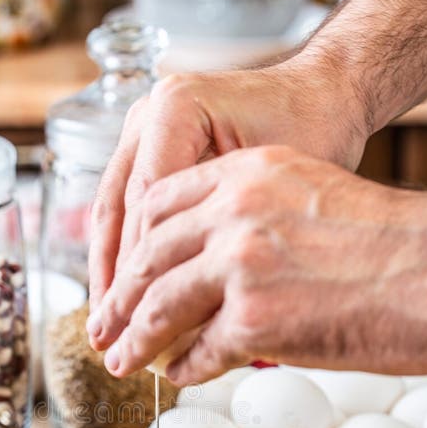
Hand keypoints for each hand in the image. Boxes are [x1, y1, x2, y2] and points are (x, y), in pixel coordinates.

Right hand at [87, 60, 367, 310]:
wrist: (322, 96)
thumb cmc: (314, 131)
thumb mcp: (273, 186)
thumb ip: (225, 232)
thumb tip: (189, 304)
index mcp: (176, 109)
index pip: (146, 205)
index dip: (138, 270)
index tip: (137, 321)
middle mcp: (149, 113)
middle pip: (117, 208)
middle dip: (112, 278)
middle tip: (106, 331)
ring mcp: (143, 128)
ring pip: (111, 210)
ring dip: (107, 270)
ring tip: (104, 322)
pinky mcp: (148, 148)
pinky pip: (126, 206)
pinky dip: (123, 252)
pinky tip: (124, 295)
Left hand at [88, 145, 426, 383]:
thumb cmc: (389, 243)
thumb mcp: (310, 199)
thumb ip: (253, 218)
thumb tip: (213, 261)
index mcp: (248, 175)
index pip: (161, 203)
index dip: (132, 244)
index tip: (122, 270)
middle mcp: (236, 211)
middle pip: (148, 256)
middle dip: (119, 296)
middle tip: (103, 324)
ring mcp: (241, 265)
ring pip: (160, 305)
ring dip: (135, 338)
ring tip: (118, 359)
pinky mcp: (254, 319)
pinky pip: (199, 350)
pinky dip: (184, 368)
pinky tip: (179, 375)